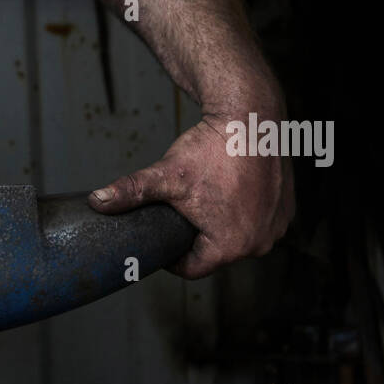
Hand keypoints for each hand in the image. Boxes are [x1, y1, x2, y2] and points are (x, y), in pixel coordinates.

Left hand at [86, 108, 294, 278]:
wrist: (252, 114)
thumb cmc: (213, 147)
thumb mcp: (166, 174)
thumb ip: (130, 192)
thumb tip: (96, 202)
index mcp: (230, 245)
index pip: (191, 269)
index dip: (171, 257)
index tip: (162, 238)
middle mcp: (259, 243)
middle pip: (214, 254)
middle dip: (196, 238)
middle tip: (183, 212)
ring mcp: (277, 227)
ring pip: (236, 238)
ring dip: (220, 226)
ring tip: (207, 201)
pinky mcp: (287, 210)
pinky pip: (257, 222)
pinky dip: (243, 213)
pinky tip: (229, 195)